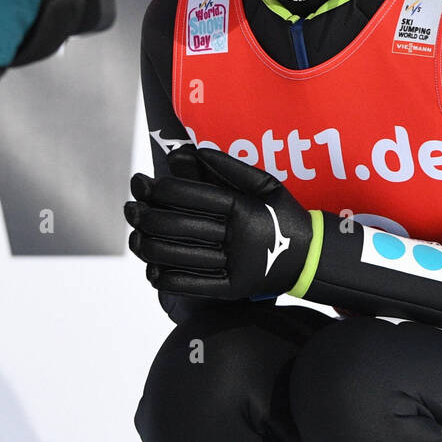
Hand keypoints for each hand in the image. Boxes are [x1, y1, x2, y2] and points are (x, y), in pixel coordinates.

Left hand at [124, 145, 312, 299]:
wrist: (311, 258)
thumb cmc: (284, 216)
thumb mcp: (267, 184)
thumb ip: (231, 168)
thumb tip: (193, 152)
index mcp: (248, 209)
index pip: (199, 197)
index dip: (167, 191)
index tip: (145, 185)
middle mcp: (242, 238)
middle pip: (184, 226)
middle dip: (150, 217)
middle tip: (130, 210)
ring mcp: (238, 266)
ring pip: (184, 257)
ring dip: (151, 248)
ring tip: (134, 239)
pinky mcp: (235, 289)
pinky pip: (195, 286)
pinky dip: (170, 279)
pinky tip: (152, 270)